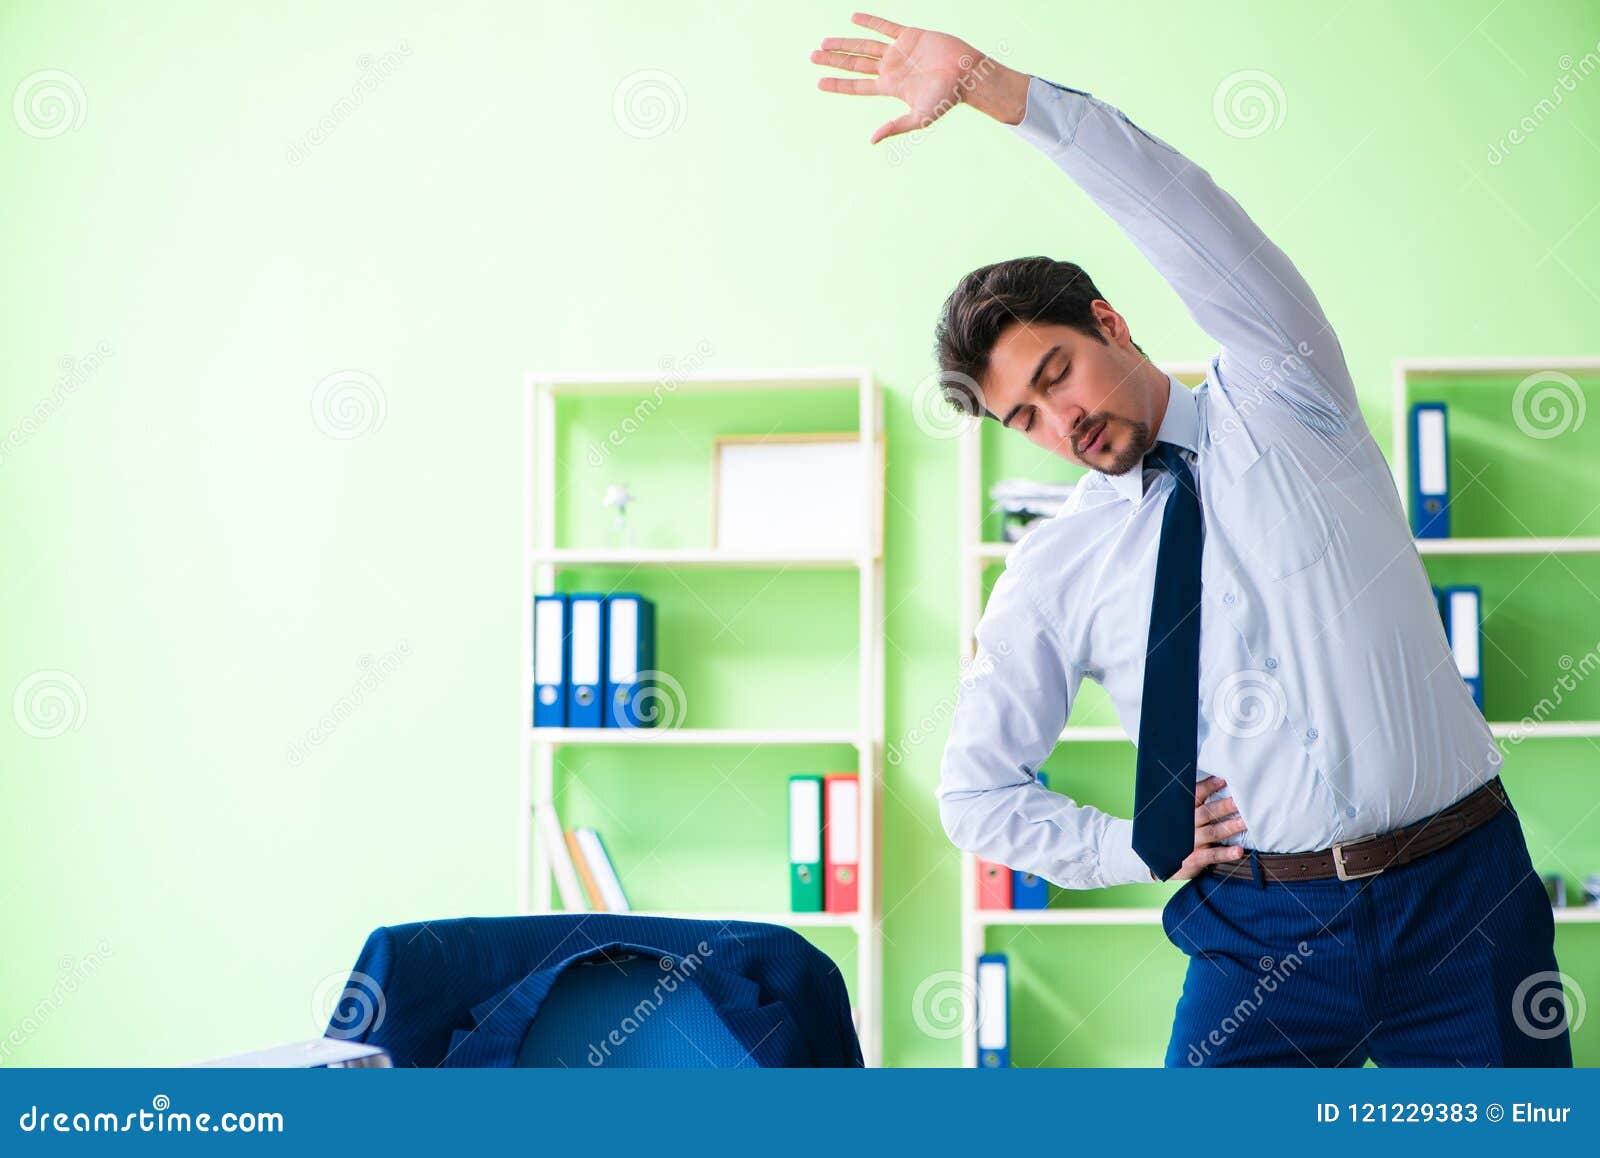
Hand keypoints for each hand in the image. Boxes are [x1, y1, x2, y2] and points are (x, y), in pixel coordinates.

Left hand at [810, 12, 1026, 142]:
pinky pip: (886, 27)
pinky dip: (870, 22)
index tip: (818, 82)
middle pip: (855, 64)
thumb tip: (871, 140)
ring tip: (824, 42)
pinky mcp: (910, 36)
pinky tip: (853, 18)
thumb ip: (895, 126)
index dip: (838, 84)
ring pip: (864, 45)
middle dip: (833, 61)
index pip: (857, 86)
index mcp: (890, 87)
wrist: (967, 74)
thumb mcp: (919, 117)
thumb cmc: (947, 98)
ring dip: (844, 43)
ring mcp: (899, 51)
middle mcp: (891, 68)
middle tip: (812, 57)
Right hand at [1163, 775, 1248, 880]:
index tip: (1223, 780)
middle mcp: (1187, 826)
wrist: (1160, 862)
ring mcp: (1191, 842)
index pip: (1195, 796)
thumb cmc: (1179, 834)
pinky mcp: (1195, 859)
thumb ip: (1194, 802)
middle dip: (1224, 806)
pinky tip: (1238, 851)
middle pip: (1206, 813)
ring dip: (1228, 827)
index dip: (1208, 787)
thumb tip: (1218, 781)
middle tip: (1239, 801)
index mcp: (1184, 812)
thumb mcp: (1180, 817)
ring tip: (1244, 822)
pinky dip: (1225, 853)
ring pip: (1212, 832)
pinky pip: (1212, 855)